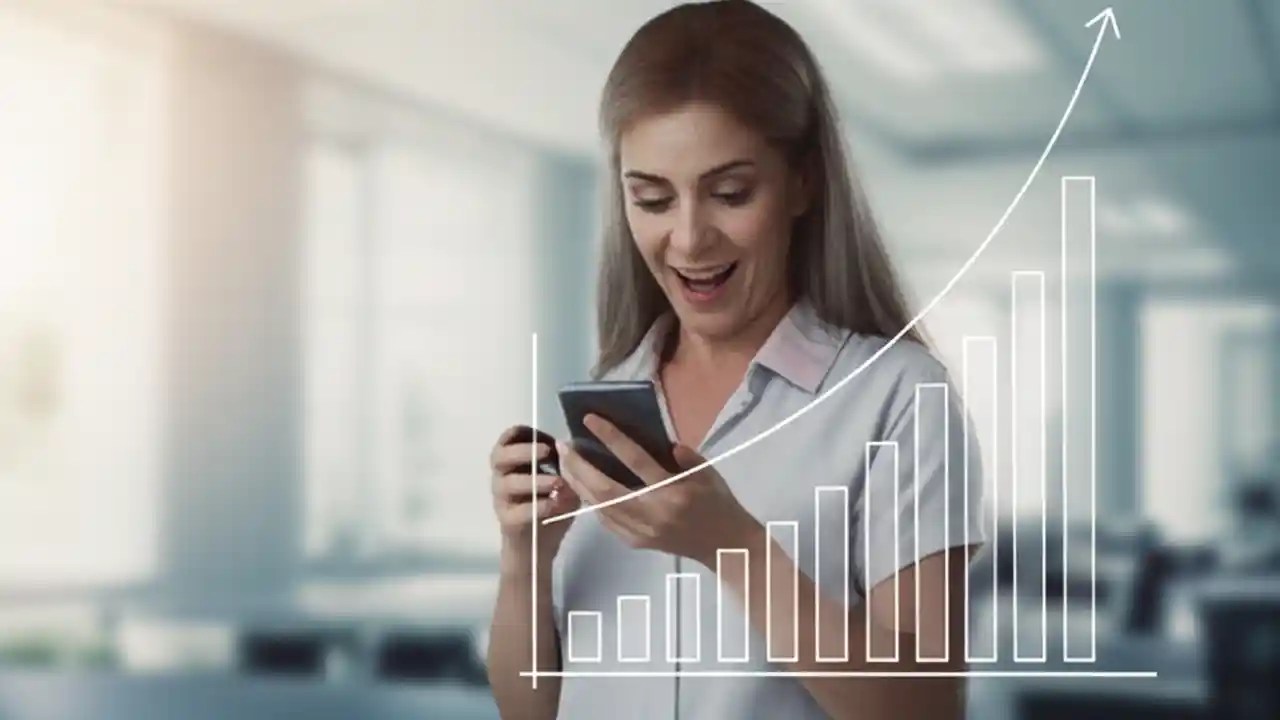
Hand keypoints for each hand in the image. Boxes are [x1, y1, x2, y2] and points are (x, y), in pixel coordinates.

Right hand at [488, 425, 580, 570]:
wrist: (537, 548)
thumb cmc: (550, 508)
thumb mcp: (564, 483)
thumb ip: (567, 467)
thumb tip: (576, 449)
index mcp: (513, 464)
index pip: (506, 440)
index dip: (521, 434)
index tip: (543, 436)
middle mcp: (502, 478)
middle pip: (498, 456)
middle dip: (523, 451)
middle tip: (547, 451)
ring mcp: (502, 501)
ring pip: (507, 483)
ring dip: (534, 480)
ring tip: (557, 482)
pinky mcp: (508, 522)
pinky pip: (519, 511)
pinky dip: (538, 506)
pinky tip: (554, 504)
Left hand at [556, 413, 758, 566]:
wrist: (724, 546)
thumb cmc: (717, 503)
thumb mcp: (707, 472)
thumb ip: (683, 454)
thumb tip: (655, 438)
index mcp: (673, 491)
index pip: (636, 460)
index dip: (610, 437)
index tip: (590, 419)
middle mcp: (653, 513)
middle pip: (605, 489)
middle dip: (578, 466)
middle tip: (563, 445)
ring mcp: (641, 532)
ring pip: (599, 507)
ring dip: (578, 484)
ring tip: (565, 463)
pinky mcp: (635, 542)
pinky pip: (605, 520)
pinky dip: (590, 501)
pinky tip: (581, 486)